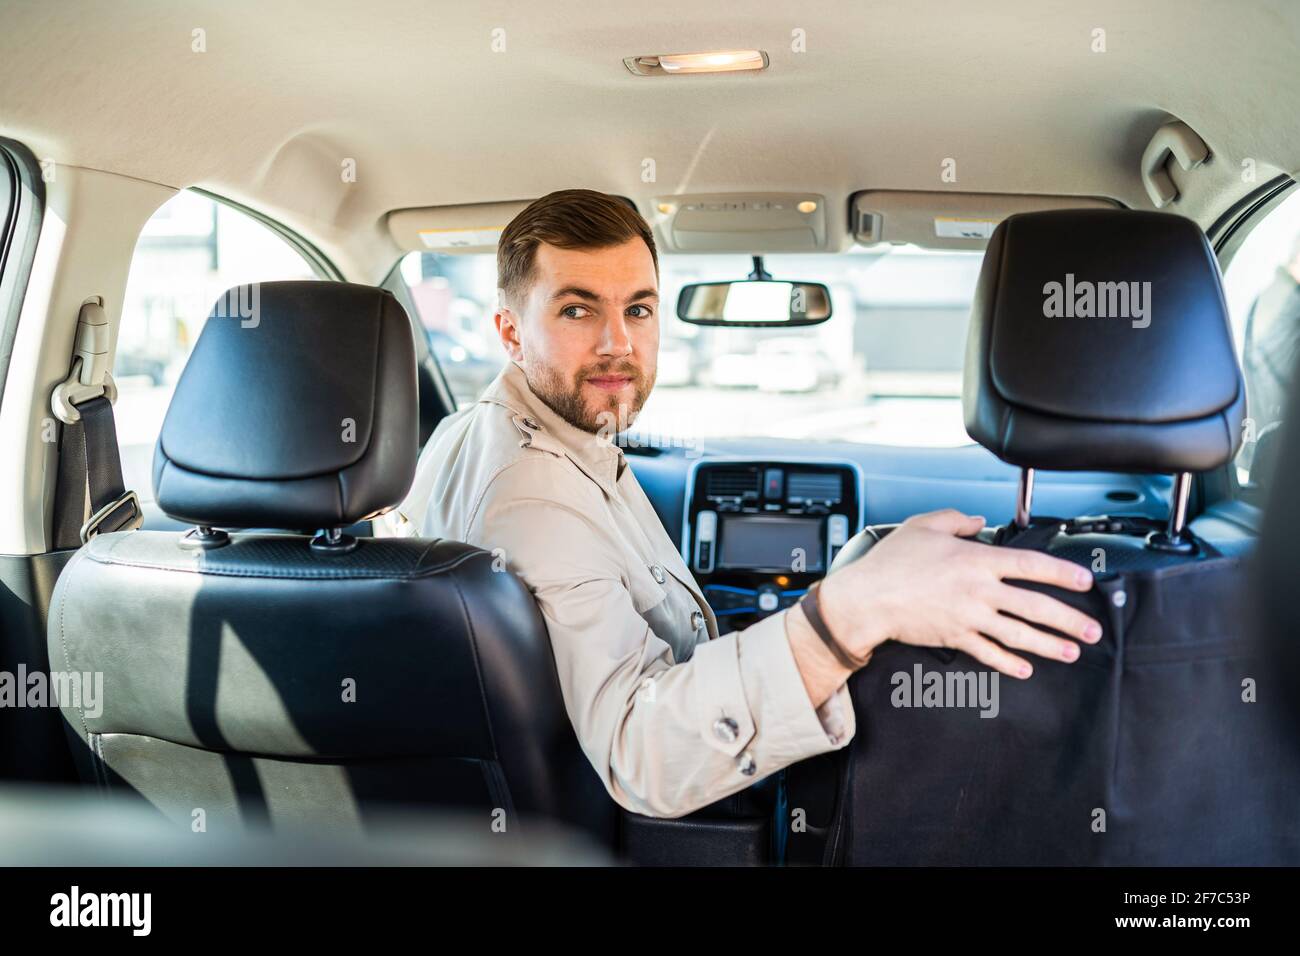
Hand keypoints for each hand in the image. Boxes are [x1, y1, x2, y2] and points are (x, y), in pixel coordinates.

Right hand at [816, 509, 1100, 679]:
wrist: (867, 598)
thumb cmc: (892, 562)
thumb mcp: (925, 526)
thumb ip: (957, 520)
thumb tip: (979, 522)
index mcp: (976, 560)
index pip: (1032, 566)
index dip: (1063, 573)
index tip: (1085, 582)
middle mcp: (979, 591)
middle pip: (1036, 606)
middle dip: (1070, 619)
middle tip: (1093, 629)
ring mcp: (969, 618)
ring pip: (1020, 635)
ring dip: (1050, 645)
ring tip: (1071, 651)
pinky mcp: (955, 638)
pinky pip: (989, 653)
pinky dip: (1010, 663)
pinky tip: (1026, 669)